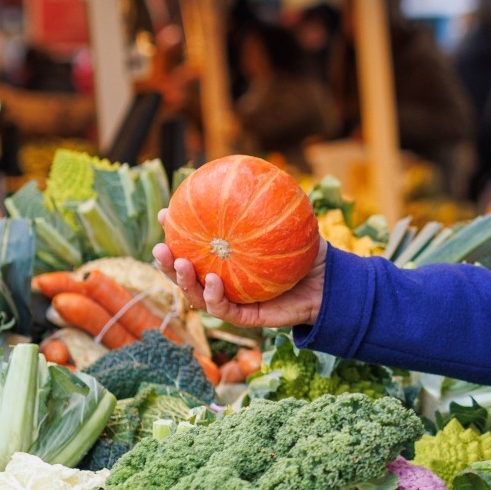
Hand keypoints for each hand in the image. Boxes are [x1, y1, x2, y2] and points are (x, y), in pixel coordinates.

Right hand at [153, 209, 327, 328]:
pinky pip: (223, 310)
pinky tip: (213, 281)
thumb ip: (274, 204)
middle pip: (186, 275)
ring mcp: (233, 300)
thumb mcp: (292, 224)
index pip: (196, 247)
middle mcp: (226, 281)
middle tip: (159, 246)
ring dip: (184, 280)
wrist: (331, 286)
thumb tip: (261, 172)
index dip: (176, 233)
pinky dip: (213, 297)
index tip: (165, 214)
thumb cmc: (310, 253)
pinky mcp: (245, 317)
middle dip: (167, 263)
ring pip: (196, 295)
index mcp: (228, 260)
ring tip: (180, 262)